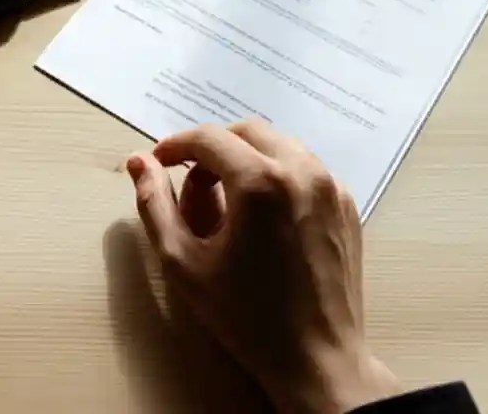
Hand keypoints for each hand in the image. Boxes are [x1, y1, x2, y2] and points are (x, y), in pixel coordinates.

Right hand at [126, 120, 400, 413]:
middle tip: (189, 178)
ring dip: (247, 157)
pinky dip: (278, 175)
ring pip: (280, 145)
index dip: (175, 145)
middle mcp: (302, 172)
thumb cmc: (244, 315)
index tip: (158, 163)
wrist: (316, 358)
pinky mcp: (347, 206)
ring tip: (226, 197)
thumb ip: (155, 205)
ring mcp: (332, 187)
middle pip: (248, 130)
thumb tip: (139, 162)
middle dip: (213, 146)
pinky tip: (262, 215)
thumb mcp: (182, 262)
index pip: (208, 138)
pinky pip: (306, 170)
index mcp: (260, 181)